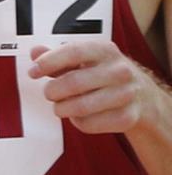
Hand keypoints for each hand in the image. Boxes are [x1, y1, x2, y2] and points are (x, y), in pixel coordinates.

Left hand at [30, 40, 156, 132]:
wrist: (142, 96)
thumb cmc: (102, 74)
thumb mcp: (84, 60)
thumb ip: (57, 56)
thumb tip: (35, 51)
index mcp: (105, 50)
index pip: (73, 52)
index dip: (48, 62)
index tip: (32, 72)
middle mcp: (119, 70)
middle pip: (73, 83)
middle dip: (52, 91)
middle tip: (49, 93)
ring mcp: (126, 94)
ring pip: (79, 107)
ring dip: (61, 108)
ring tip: (61, 105)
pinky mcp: (127, 117)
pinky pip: (89, 124)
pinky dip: (77, 122)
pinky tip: (80, 115)